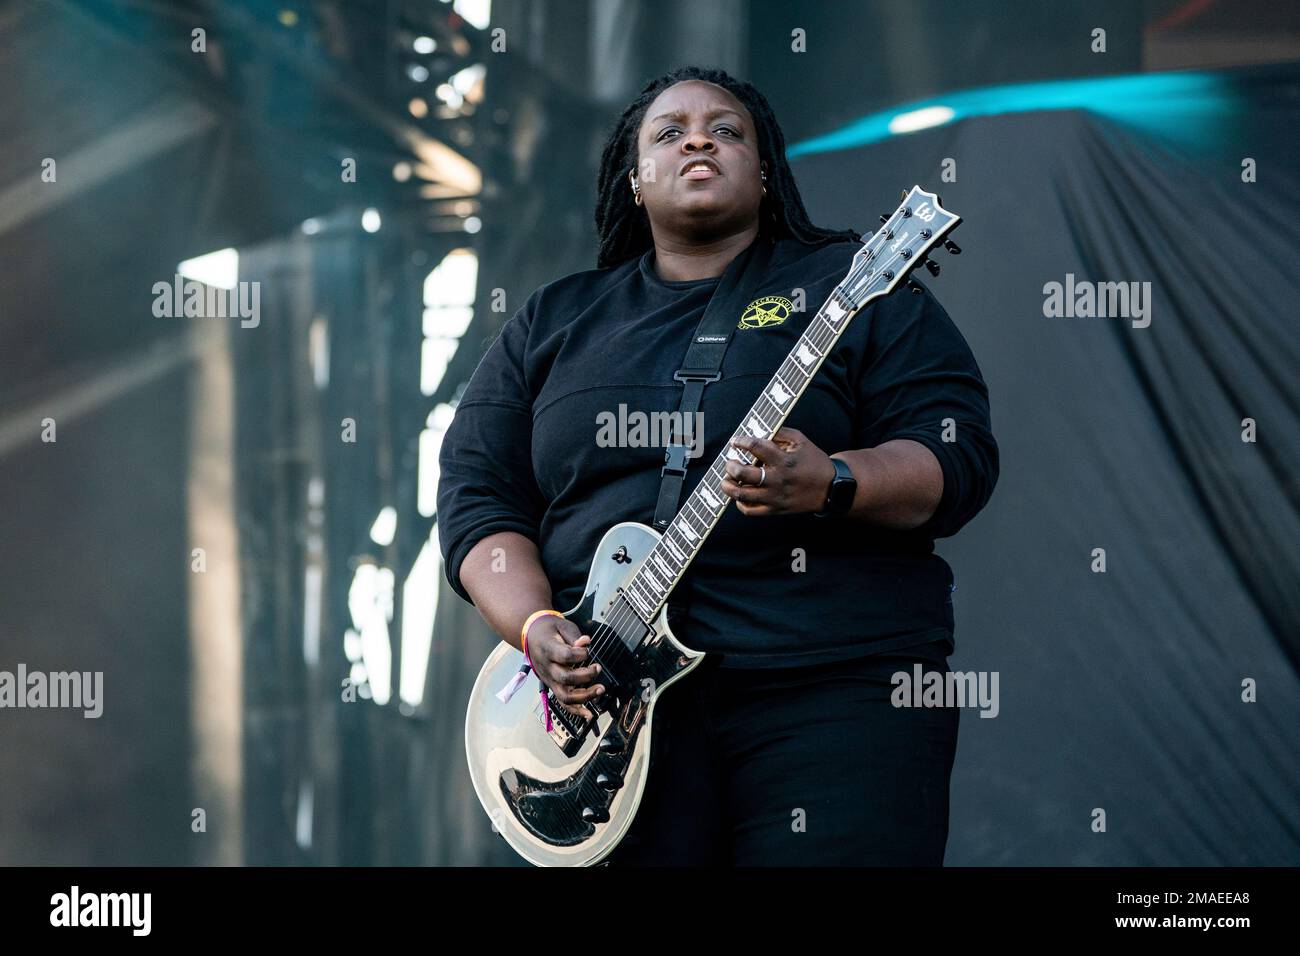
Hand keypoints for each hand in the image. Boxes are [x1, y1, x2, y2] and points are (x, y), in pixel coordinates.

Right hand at [525, 615, 604, 719]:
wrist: (532, 636)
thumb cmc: (549, 631)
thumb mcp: (561, 626)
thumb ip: (574, 636)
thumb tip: (585, 642)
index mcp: (548, 650)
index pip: (565, 656)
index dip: (580, 654)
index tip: (587, 650)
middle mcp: (547, 668)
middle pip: (566, 678)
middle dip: (586, 676)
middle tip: (597, 668)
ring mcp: (549, 679)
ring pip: (565, 696)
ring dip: (585, 696)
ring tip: (600, 689)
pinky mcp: (553, 686)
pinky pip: (563, 703)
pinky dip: (576, 710)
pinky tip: (589, 714)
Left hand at [721, 427, 837, 515]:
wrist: (830, 488)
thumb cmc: (813, 461)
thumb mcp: (800, 440)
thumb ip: (779, 432)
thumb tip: (756, 431)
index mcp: (783, 460)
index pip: (755, 447)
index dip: (741, 442)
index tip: (735, 441)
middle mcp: (777, 479)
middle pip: (742, 473)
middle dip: (730, 465)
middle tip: (730, 462)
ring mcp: (774, 497)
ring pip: (741, 494)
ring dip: (728, 486)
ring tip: (727, 480)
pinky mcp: (775, 509)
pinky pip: (749, 510)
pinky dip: (739, 502)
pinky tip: (740, 494)